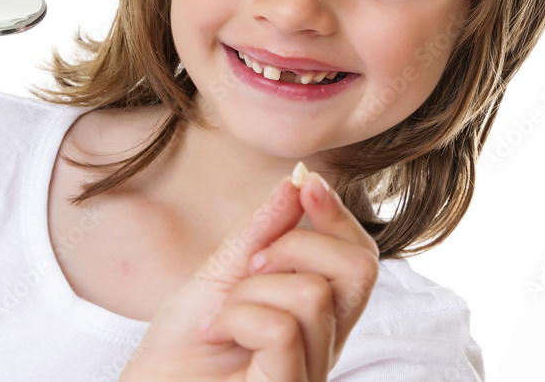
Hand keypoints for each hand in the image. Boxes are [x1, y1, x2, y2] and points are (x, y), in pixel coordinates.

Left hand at [121, 172, 379, 380]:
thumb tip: (298, 181)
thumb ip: (263, 232)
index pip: (360, 257)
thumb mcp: (222, 272)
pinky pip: (282, 330)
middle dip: (298, 244)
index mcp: (317, 313)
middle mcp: (325, 343)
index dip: (340, 214)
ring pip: (312, 294)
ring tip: (221, 317)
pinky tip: (216, 335)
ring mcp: (312, 372)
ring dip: (250, 292)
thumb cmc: (184, 342)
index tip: (306, 183)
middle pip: (360, 269)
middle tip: (249, 265)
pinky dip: (238, 319)